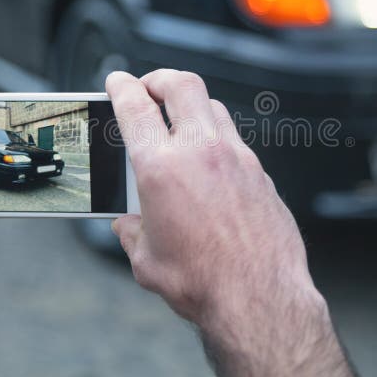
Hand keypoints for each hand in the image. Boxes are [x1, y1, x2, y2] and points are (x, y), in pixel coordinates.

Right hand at [107, 69, 354, 376]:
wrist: (259, 298)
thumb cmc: (202, 283)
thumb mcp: (147, 260)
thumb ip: (133, 234)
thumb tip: (129, 226)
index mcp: (162, 169)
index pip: (136, 106)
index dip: (122, 86)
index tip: (117, 81)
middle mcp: (201, 152)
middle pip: (182, 85)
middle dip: (159, 78)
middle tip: (148, 87)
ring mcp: (236, 157)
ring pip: (212, 106)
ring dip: (191, 104)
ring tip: (179, 121)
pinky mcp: (259, 172)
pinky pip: (234, 137)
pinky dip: (215, 136)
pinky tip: (208, 160)